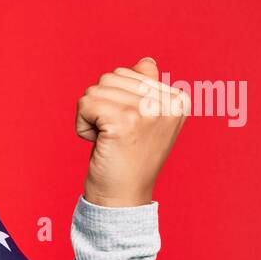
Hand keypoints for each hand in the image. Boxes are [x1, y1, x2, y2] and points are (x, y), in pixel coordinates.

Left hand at [76, 57, 189, 206]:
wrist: (123, 197)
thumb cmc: (129, 159)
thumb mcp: (144, 120)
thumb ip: (146, 89)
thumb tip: (146, 61)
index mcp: (178, 100)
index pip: (128, 74)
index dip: (115, 101)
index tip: (127, 130)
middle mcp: (168, 102)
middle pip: (110, 78)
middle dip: (101, 106)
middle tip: (114, 137)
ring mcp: (148, 111)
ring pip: (96, 89)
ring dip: (91, 116)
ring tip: (108, 140)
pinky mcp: (125, 121)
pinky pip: (85, 104)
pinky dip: (82, 125)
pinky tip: (97, 143)